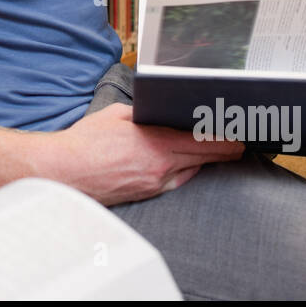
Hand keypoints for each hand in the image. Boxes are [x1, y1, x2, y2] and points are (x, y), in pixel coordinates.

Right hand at [49, 102, 244, 205]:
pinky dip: (184, 172)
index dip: (226, 141)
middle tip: (238, 145)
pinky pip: (174, 182)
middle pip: (202, 160)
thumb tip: (159, 112)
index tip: (240, 138)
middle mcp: (159, 168)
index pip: (203, 143)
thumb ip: (144, 114)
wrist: (64, 173)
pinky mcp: (145, 194)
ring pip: (189, 172)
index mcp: (155, 145)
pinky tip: (187, 166)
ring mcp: (153, 184)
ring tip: (216, 153)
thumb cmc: (85, 142)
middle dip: (222, 152)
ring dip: (203, 162)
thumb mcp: (117, 114)